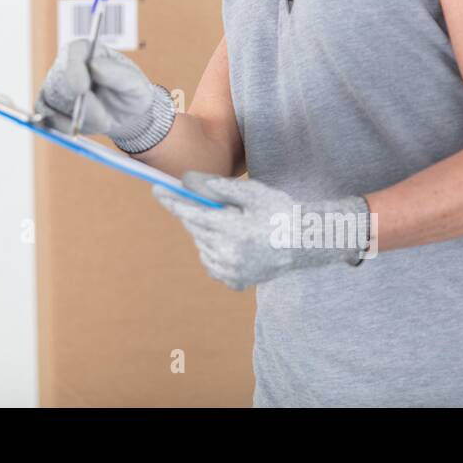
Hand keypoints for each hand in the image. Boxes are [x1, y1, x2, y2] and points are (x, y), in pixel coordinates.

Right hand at [34, 38, 175, 152]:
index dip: (73, 68)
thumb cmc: (130, 93)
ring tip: (103, 120)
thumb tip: (94, 65)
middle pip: (58, 78)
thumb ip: (117, 74)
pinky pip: (49, 118)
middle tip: (102, 118)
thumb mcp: (135, 84)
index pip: (73, 51)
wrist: (124, 116)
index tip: (81, 89)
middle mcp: (67, 65)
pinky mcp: (49, 106)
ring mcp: (55, 85)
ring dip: (78, 117)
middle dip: (77, 102)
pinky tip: (84, 126)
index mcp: (88, 52)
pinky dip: (67, 127)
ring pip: (54, 101)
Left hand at [152, 172, 370, 289]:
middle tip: (210, 205)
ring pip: (201, 245)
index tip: (157, 190)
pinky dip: (214, 250)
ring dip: (207, 232)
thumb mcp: (252, 193)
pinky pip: (211, 262)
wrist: (306, 244)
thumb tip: (186, 181)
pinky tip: (234, 242)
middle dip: (195, 214)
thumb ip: (217, 187)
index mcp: (233, 230)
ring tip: (232, 225)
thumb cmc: (279, 211)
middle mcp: (229, 255)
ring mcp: (231, 272)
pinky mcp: (235, 282)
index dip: (172, 200)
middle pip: (194, 228)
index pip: (191, 213)